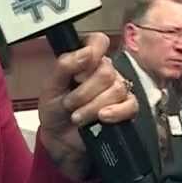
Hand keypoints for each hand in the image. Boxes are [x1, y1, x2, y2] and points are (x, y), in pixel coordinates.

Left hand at [36, 32, 137, 180]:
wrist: (59, 141)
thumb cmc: (54, 111)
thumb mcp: (50, 87)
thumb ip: (65, 66)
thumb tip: (87, 52)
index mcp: (86, 61)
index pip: (98, 41)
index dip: (92, 52)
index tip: (78, 72)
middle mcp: (104, 72)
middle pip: (107, 71)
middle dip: (84, 91)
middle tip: (70, 103)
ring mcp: (117, 90)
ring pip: (117, 89)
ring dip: (93, 106)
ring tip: (78, 117)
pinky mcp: (125, 109)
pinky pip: (130, 105)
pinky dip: (115, 112)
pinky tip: (101, 117)